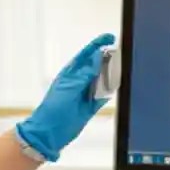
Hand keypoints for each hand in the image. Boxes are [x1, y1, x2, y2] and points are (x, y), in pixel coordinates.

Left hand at [15, 33, 114, 161]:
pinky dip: (108, 92)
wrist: (50, 132)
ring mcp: (85, 93)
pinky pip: (103, 96)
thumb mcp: (70, 87)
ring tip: (119, 71)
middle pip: (97, 65)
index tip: (110, 38)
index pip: (87, 54)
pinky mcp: (90, 106)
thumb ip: (86, 73)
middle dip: (107, 59)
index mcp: (71, 72)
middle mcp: (79, 80)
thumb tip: (98, 57)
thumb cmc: (54, 108)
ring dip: (110, 76)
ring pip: (102, 80)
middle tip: (119, 56)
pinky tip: (114, 88)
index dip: (98, 44)